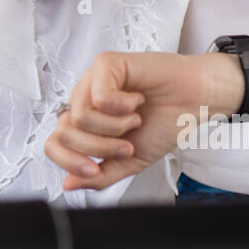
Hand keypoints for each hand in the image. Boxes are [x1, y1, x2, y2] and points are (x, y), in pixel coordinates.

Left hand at [44, 50, 224, 191]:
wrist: (195, 102)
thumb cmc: (164, 123)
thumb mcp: (130, 161)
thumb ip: (100, 175)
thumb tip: (68, 184)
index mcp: (85, 122)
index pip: (54, 144)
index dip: (70, 162)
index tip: (94, 169)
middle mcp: (84, 99)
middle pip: (65, 133)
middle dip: (100, 148)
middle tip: (125, 144)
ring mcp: (92, 80)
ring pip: (80, 116)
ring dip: (114, 127)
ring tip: (135, 120)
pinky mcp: (106, 64)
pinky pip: (99, 95)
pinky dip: (122, 106)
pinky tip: (137, 101)